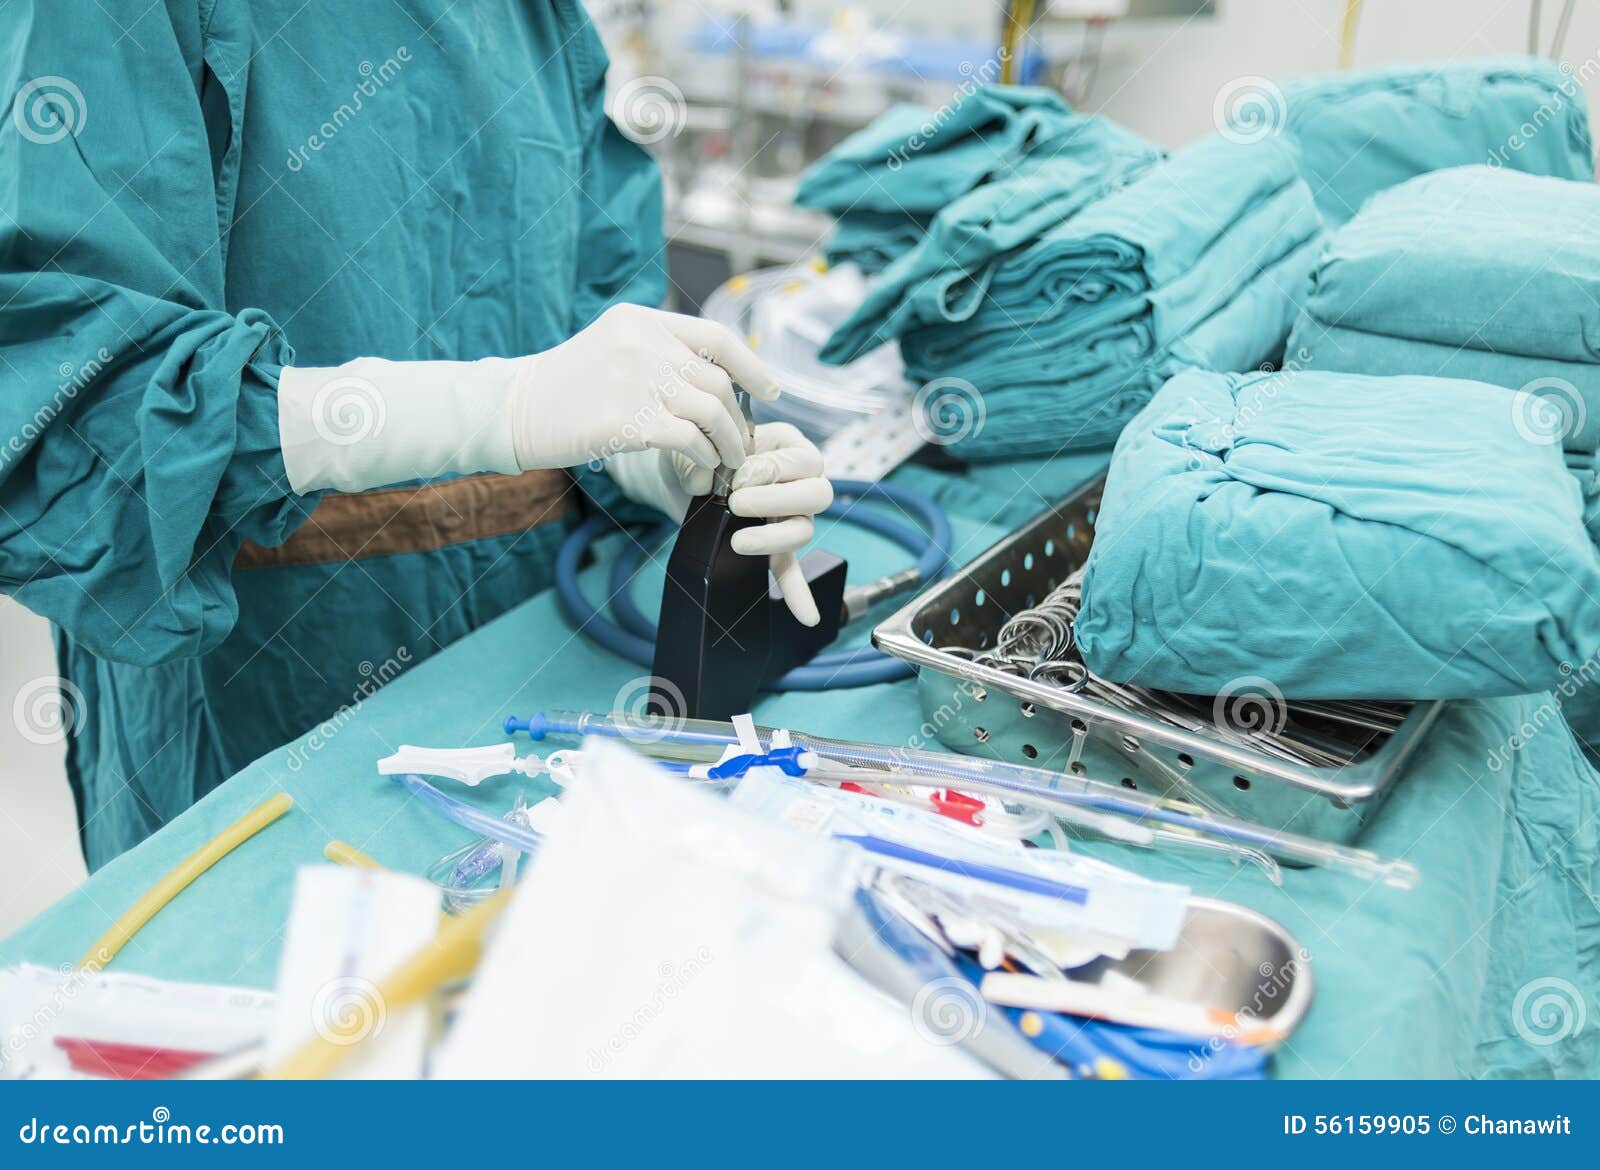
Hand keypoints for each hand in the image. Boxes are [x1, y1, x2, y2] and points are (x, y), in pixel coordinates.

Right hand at [508, 304, 779, 471]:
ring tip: (727, 461)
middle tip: (741, 444)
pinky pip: (688, 439)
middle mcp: (643, 343)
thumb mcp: (613, 347)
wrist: (513, 408)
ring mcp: (636, 380)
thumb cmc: (566, 386)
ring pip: (710, 411)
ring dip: (727, 442)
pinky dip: (703, 456)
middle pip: (717, 382)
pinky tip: (702, 466)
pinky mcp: (627, 420)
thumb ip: (657, 352)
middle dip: (738, 419)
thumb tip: (713, 378)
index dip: (752, 366)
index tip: (769, 392)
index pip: (716, 338)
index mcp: (643, 320)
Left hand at [605, 423, 832, 625]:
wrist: (680, 476)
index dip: (773, 470)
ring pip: (804, 532)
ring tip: (737, 541)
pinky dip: (798, 594)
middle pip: (818, 495)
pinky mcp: (772, 547)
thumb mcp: (697, 445)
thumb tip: (702, 483)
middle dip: (778, 502)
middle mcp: (799, 481)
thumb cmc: (697, 451)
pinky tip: (807, 617)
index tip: (737, 476)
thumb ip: (698, 459)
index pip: (804, 460)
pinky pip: (791, 571)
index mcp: (789, 447)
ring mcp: (790, 517)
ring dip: (773, 539)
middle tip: (737, 504)